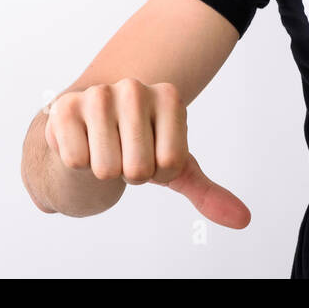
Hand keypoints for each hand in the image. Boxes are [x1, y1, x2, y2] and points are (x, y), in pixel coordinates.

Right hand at [44, 78, 250, 227]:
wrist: (87, 134)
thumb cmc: (137, 149)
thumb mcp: (175, 169)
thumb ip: (208, 192)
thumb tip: (243, 220)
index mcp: (169, 96)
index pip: (171, 164)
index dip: (158, 173)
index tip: (151, 155)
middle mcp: (135, 87)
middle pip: (139, 169)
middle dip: (131, 174)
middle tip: (124, 156)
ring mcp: (99, 94)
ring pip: (106, 168)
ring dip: (103, 170)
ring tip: (104, 150)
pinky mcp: (65, 107)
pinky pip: (77, 161)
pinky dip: (78, 163)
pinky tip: (81, 144)